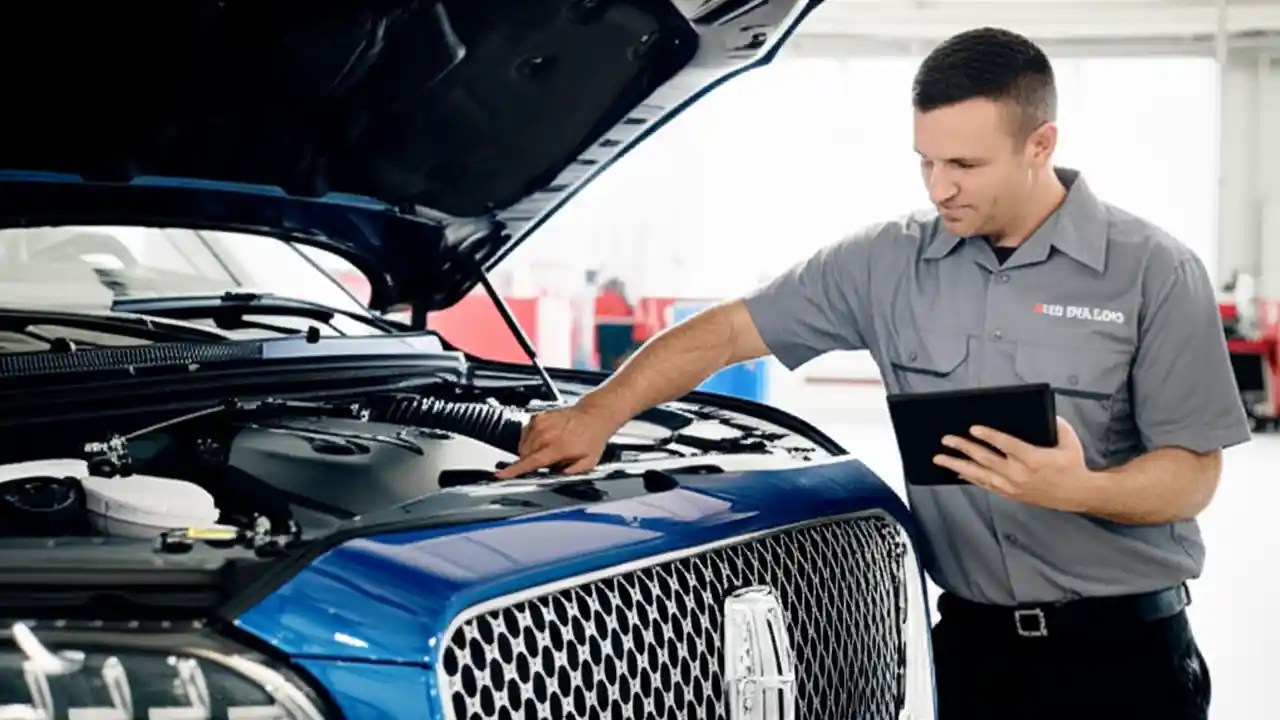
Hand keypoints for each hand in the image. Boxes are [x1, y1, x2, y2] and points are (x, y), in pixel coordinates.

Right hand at [494, 402, 619, 478]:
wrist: (594, 415)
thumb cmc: (591, 438)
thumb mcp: (588, 462)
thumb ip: (571, 472)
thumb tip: (557, 476)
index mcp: (558, 447)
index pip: (531, 461)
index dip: (515, 470)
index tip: (502, 475)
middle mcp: (547, 433)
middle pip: (525, 454)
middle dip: (531, 462)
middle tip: (548, 462)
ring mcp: (542, 423)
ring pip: (524, 444)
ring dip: (530, 452)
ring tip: (548, 450)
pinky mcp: (539, 416)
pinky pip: (525, 433)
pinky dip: (530, 440)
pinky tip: (543, 441)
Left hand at [931, 416, 1098, 512]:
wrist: (1078, 494)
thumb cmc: (1072, 464)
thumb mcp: (1069, 440)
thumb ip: (1055, 424)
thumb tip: (1041, 411)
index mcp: (1034, 458)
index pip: (1006, 445)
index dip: (989, 436)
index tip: (973, 428)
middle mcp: (1020, 474)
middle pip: (986, 459)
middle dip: (964, 448)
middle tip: (946, 439)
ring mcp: (1013, 486)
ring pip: (979, 475)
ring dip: (957, 465)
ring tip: (939, 458)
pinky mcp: (1010, 494)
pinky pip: (985, 485)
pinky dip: (969, 478)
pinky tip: (955, 471)